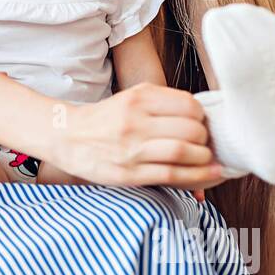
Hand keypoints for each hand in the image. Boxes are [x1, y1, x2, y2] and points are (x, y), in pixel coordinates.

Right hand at [51, 83, 225, 189]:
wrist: (67, 137)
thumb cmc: (104, 119)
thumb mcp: (130, 98)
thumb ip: (161, 102)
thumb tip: (201, 117)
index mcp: (138, 98)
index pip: (189, 106)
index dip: (202, 117)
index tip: (200, 124)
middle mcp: (135, 121)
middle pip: (190, 130)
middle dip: (205, 140)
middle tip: (203, 144)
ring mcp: (131, 148)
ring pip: (184, 152)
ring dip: (203, 159)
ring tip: (206, 160)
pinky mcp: (129, 173)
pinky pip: (171, 175)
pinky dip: (195, 177)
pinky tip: (207, 176)